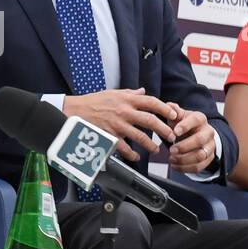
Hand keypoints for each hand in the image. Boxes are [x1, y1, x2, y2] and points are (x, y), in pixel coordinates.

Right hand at [62, 88, 176, 161]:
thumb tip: (143, 92)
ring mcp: (117, 125)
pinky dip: (132, 154)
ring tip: (156, 149)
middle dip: (164, 129)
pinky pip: (124, 148)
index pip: (151, 102)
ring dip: (151, 145)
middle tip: (171, 136)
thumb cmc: (92, 102)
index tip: (174, 115)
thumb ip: (130, 93)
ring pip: (140, 137)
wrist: (73, 111)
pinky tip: (136, 157)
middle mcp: (124, 112)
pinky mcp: (109, 136)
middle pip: (150, 121)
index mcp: (126, 99)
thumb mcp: (113, 93)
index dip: (165, 109)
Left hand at [162, 105, 217, 173]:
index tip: (174, 132)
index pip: (196, 120)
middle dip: (184, 146)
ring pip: (200, 155)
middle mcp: (208, 132)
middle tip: (171, 149)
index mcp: (200, 119)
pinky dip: (185, 168)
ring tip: (171, 158)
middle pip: (200, 140)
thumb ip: (174, 111)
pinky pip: (199, 167)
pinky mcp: (208, 159)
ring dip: (184, 159)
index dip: (185, 126)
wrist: (197, 134)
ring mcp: (210, 146)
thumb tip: (169, 106)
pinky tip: (174, 165)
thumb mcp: (179, 116)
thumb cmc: (185, 125)